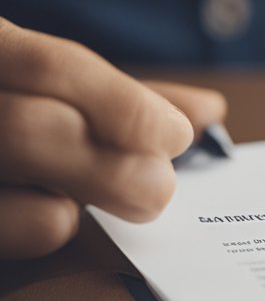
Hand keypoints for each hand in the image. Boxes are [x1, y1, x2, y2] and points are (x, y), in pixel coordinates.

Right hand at [0, 18, 226, 258]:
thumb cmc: (17, 105)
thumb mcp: (53, 85)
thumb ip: (122, 99)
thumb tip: (208, 110)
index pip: (51, 66)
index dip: (124, 105)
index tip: (175, 136)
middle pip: (31, 131)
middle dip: (113, 167)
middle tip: (159, 188)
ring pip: (24, 201)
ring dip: (82, 206)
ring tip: (124, 200)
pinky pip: (3, 235)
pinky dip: (40, 229)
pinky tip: (55, 216)